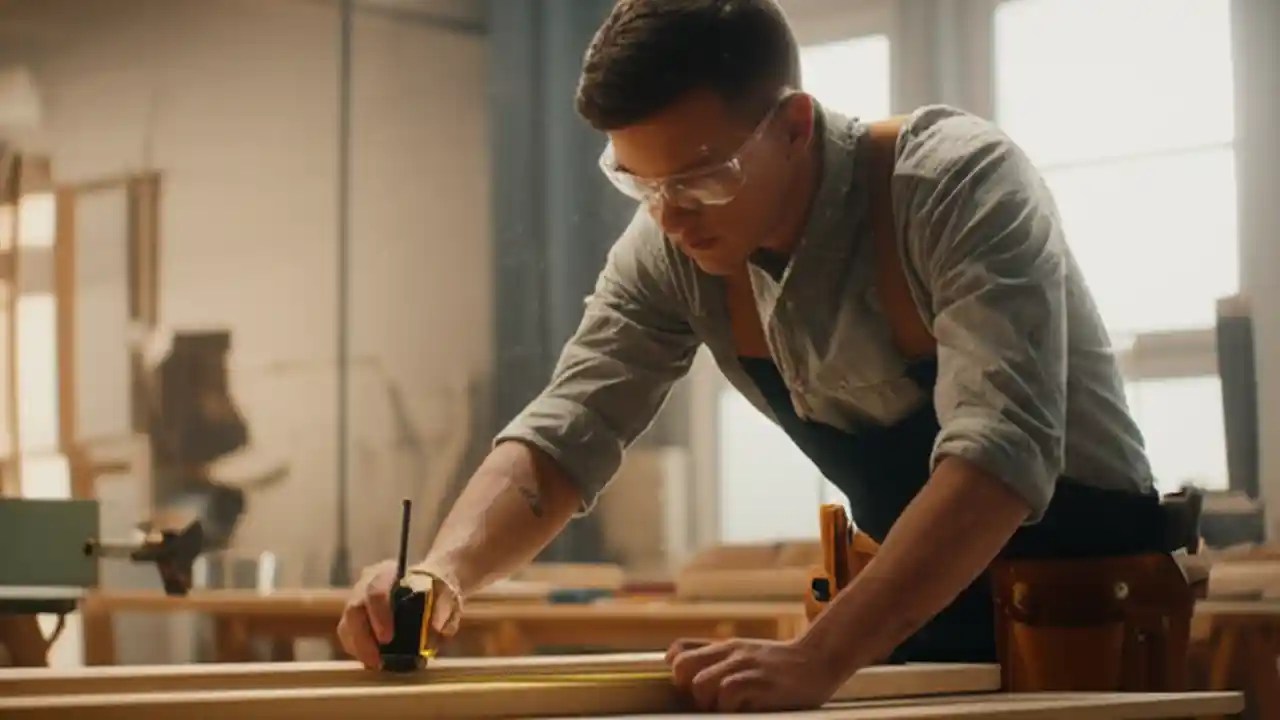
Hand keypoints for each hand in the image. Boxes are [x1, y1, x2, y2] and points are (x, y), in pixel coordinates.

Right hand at [336, 559, 461, 668]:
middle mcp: (366, 584)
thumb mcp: (446, 594)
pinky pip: (348, 636)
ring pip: (346, 625)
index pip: (376, 590)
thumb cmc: (437, 590)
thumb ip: (443, 608)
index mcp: (388, 573)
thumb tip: (436, 627)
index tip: (388, 639)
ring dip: (359, 648)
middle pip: (353, 609)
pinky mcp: (354, 619)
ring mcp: (357, 601)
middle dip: (363, 638)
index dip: (378, 615)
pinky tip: (372, 662)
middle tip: (377, 661)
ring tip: (375, 665)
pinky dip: (358, 651)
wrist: (430, 587)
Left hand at [665, 637, 842, 712]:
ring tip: (732, 708)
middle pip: (682, 668)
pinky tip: (747, 709)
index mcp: (725, 647)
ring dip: (710, 703)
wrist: (820, 660)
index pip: (678, 652)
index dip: (676, 673)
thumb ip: (716, 658)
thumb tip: (677, 665)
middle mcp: (731, 652)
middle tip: (710, 703)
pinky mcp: (761, 682)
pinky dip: (731, 708)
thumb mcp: (746, 654)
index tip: (689, 688)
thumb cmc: (780, 666)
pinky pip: (728, 694)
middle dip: (689, 692)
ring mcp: (745, 666)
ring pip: (701, 684)